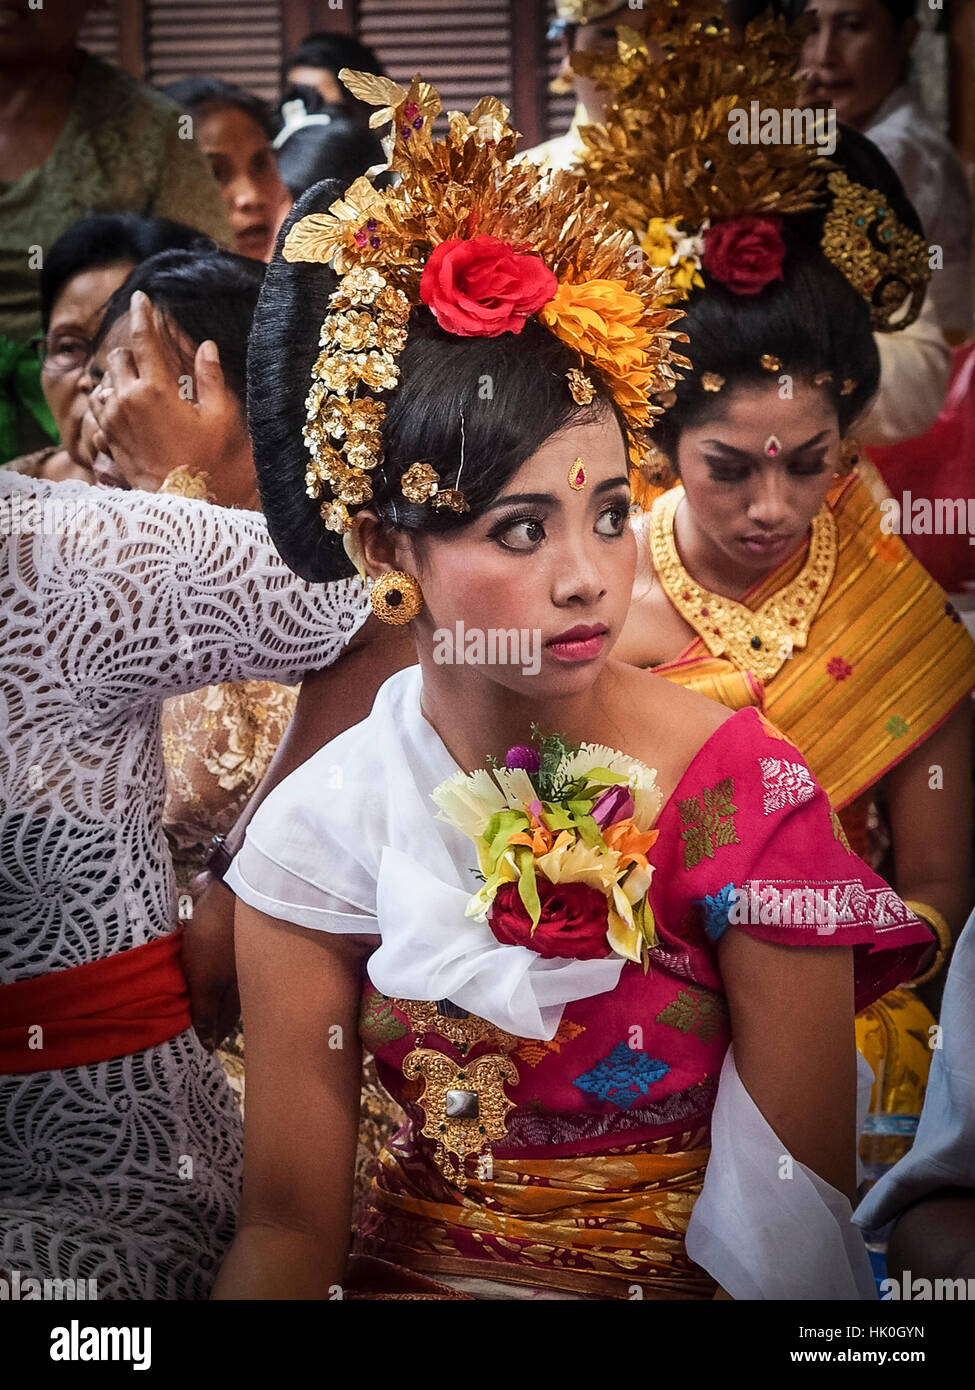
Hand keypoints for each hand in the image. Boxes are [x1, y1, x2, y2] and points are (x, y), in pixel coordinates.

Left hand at [86, 290, 254, 502]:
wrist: (184, 501)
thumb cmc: (209, 461)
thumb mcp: (221, 417)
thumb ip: (211, 377)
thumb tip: (206, 346)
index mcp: (156, 389)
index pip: (142, 338)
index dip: (142, 314)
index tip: (141, 298)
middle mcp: (127, 399)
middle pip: (118, 356)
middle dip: (133, 352)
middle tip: (152, 359)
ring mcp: (112, 419)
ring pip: (104, 380)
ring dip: (119, 376)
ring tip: (139, 384)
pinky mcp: (107, 436)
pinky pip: (98, 405)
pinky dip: (108, 398)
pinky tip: (125, 404)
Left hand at [180, 870, 239, 1050]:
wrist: (231, 885)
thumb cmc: (219, 937)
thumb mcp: (207, 980)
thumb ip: (205, 1011)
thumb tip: (206, 1045)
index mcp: (236, 989)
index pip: (223, 1021)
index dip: (212, 1035)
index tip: (200, 1050)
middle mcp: (235, 972)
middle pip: (217, 999)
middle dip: (202, 1012)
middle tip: (180, 1026)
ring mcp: (227, 949)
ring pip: (208, 974)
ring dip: (194, 984)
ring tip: (173, 995)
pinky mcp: (215, 928)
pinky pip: (199, 949)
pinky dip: (189, 958)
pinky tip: (177, 959)